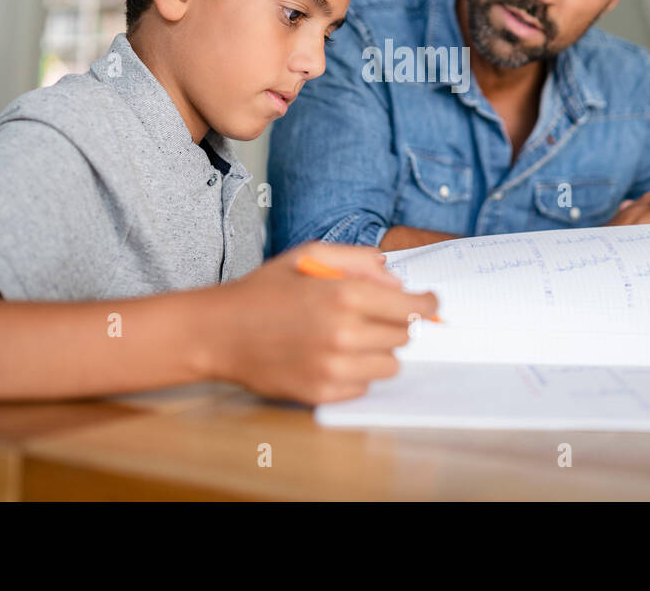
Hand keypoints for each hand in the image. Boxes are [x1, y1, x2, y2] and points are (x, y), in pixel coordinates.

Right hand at [204, 242, 437, 403]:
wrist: (218, 332)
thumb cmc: (264, 291)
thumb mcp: (308, 256)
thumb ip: (357, 259)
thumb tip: (395, 275)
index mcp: (345, 295)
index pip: (413, 306)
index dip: (428, 304)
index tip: (430, 304)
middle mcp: (344, 333)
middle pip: (406, 335)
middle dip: (397, 323)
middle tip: (373, 316)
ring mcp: (334, 367)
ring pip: (390, 364)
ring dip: (379, 350)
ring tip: (350, 337)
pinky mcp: (323, 393)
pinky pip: (365, 386)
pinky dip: (357, 373)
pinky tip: (331, 356)